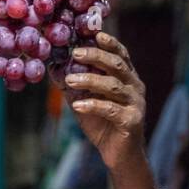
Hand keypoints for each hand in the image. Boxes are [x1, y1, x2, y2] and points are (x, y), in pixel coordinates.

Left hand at [65, 32, 146, 173]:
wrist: (119, 156)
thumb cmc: (103, 125)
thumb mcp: (85, 101)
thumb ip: (74, 85)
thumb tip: (53, 67)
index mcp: (127, 78)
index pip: (120, 54)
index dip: (109, 42)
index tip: (93, 33)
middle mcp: (135, 87)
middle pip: (117, 65)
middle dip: (96, 56)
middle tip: (75, 52)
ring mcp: (135, 104)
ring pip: (112, 86)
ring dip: (89, 80)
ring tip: (70, 79)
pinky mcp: (132, 121)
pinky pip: (111, 109)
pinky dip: (93, 105)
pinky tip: (78, 105)